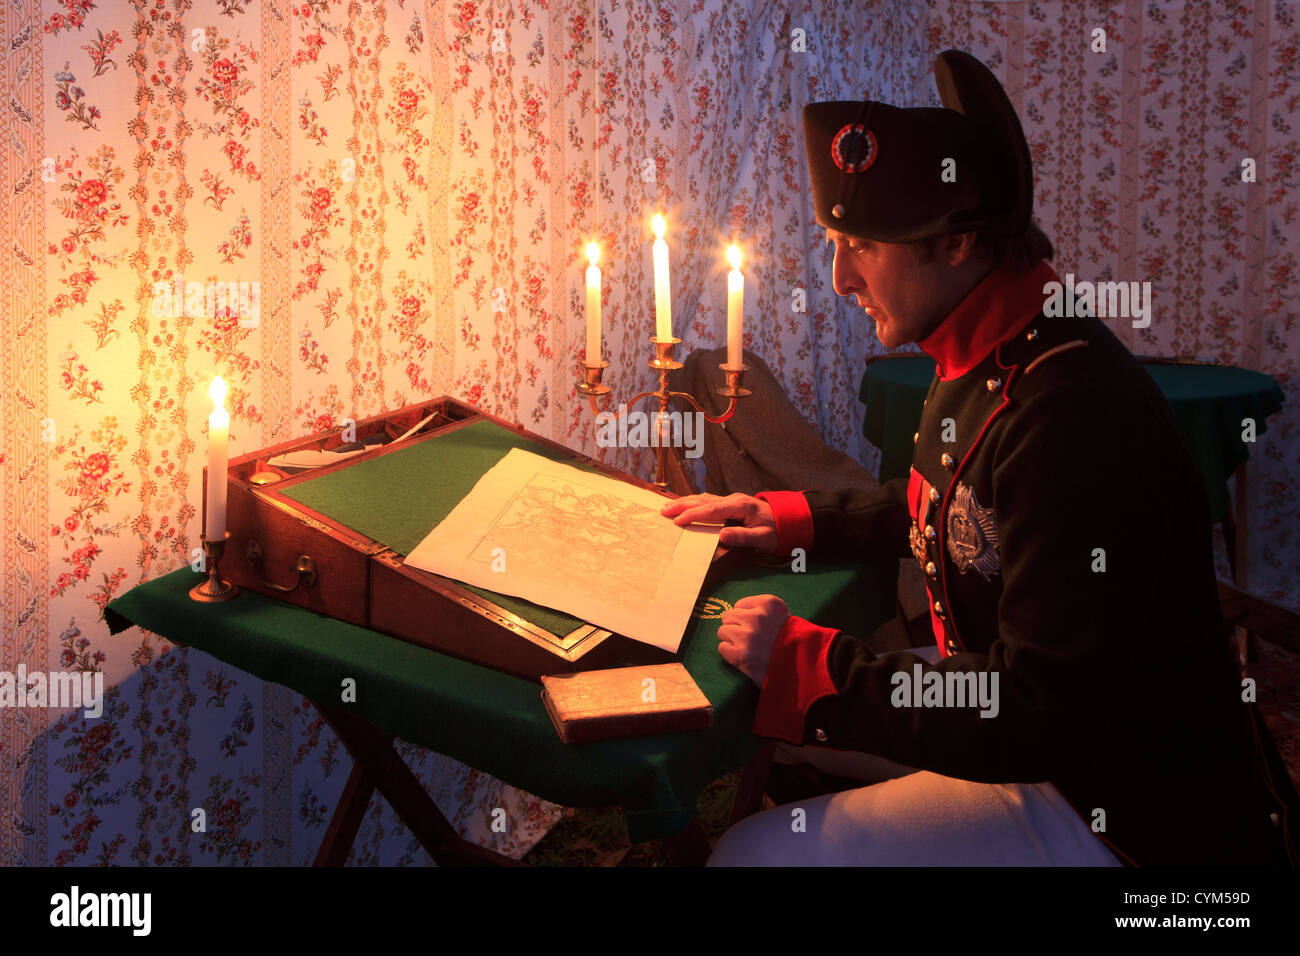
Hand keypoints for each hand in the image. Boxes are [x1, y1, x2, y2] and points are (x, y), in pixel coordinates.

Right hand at [659, 493, 778, 555]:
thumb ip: (743, 537)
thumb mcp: (763, 539)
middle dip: (682, 505)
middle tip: (664, 511)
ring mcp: (731, 499)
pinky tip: (684, 505)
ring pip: (704, 498)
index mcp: (741, 506)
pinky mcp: (730, 503)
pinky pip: (708, 501)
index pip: (712, 510)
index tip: (678, 521)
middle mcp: (734, 499)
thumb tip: (722, 535)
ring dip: (685, 502)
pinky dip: (693, 502)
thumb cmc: (776, 531)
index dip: (694, 515)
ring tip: (668, 507)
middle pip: (704, 500)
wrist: (788, 520)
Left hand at [716, 594, 789, 686]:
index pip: (739, 605)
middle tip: (749, 639)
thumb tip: (734, 612)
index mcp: (769, 604)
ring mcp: (748, 635)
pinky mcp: (741, 654)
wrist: (803, 668)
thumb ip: (760, 611)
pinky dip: (730, 654)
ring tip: (746, 648)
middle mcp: (757, 617)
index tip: (755, 627)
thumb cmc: (791, 643)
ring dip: (732, 641)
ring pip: (722, 631)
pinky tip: (743, 658)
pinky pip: (722, 648)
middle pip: (728, 616)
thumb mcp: (781, 616)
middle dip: (736, 628)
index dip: (745, 618)